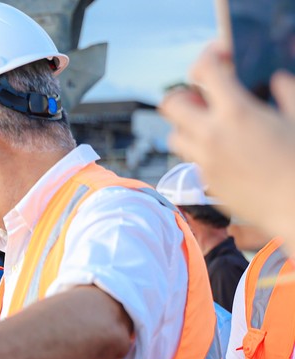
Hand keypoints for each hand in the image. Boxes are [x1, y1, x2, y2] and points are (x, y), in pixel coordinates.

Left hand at [160, 42, 294, 234]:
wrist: (294, 207)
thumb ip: (286, 93)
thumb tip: (277, 80)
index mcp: (237, 112)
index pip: (203, 70)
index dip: (208, 57)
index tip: (219, 58)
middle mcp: (212, 135)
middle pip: (170, 104)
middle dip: (183, 95)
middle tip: (202, 97)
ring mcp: (204, 160)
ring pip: (174, 135)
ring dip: (187, 127)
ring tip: (212, 127)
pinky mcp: (205, 181)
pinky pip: (190, 160)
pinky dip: (199, 151)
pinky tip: (224, 152)